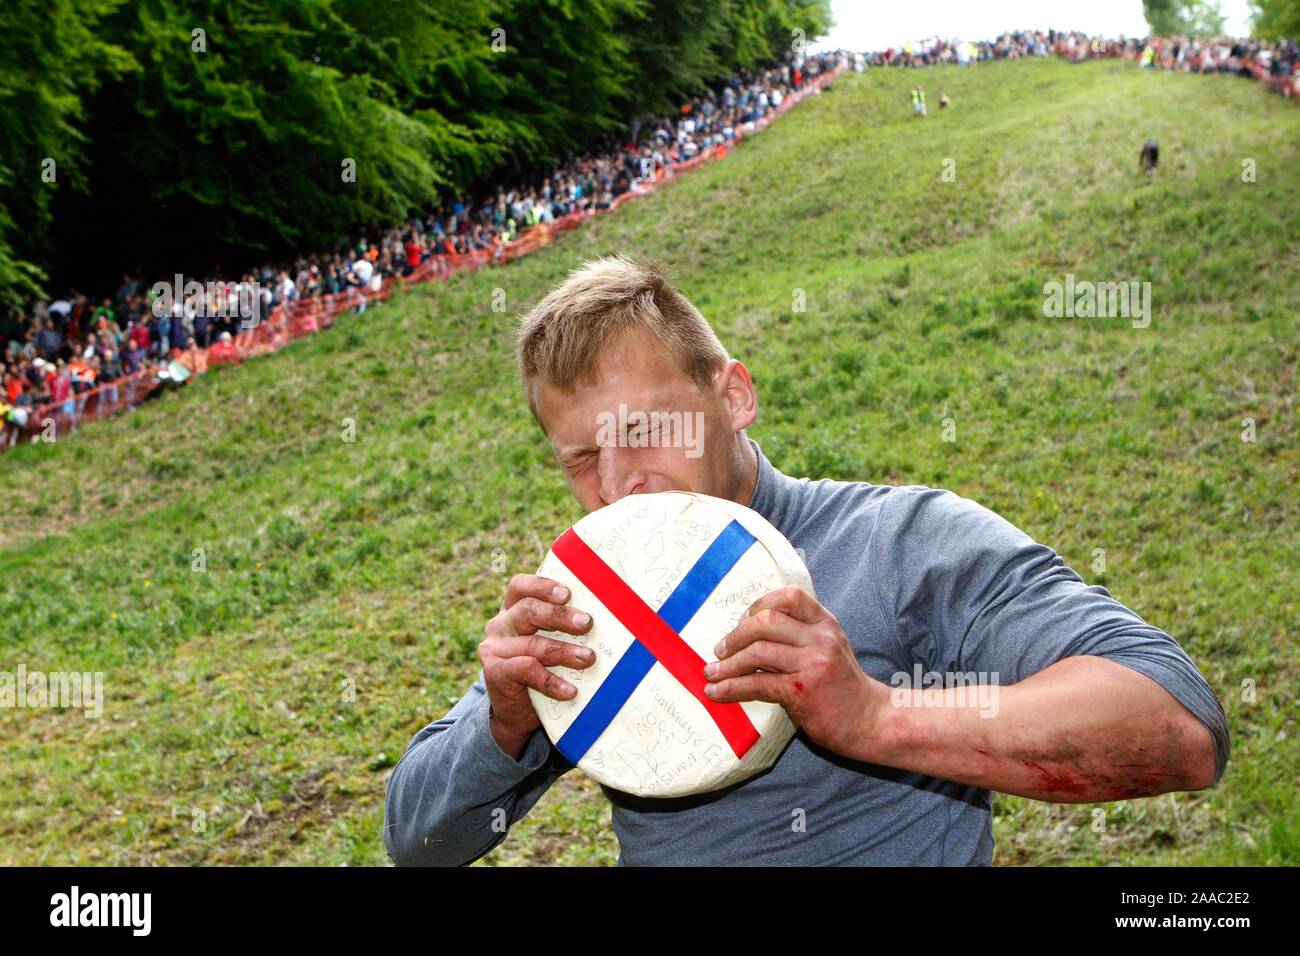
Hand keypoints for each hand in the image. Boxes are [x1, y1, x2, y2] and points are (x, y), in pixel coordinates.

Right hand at [479, 574, 595, 750]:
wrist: (517, 713)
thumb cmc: (543, 669)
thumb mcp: (552, 642)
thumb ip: (566, 628)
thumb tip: (609, 617)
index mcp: (513, 608)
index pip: (521, 586)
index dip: (543, 586)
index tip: (568, 593)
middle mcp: (501, 624)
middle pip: (528, 610)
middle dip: (560, 616)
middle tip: (586, 623)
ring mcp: (494, 648)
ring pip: (532, 643)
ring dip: (564, 651)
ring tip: (588, 658)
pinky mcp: (495, 671)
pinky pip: (527, 670)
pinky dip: (552, 681)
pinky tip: (570, 690)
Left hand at [703, 585, 887, 761]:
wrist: (870, 720)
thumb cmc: (843, 685)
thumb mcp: (830, 647)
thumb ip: (801, 634)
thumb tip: (750, 629)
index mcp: (826, 623)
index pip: (789, 596)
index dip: (759, 605)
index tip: (742, 621)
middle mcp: (820, 639)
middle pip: (766, 621)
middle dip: (736, 635)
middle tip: (720, 650)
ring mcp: (812, 664)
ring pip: (757, 652)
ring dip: (727, 663)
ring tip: (712, 672)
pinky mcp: (801, 691)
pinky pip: (757, 683)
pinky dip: (731, 687)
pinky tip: (717, 693)